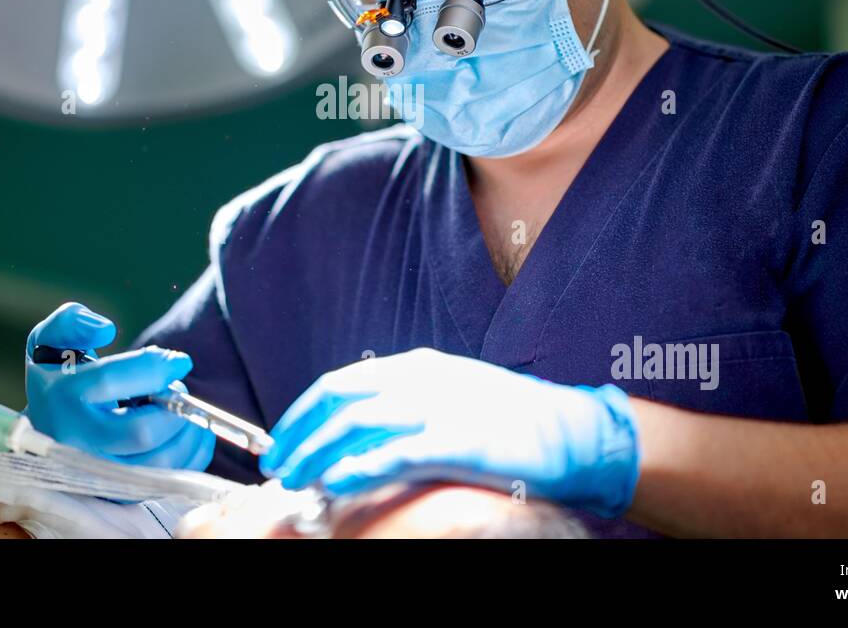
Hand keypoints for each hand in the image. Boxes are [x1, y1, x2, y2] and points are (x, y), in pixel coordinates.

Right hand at [25, 302, 214, 468]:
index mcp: (62, 398)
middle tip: (178, 389)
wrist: (38, 436)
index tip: (180, 360)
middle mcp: (76, 441)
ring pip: (159, 462)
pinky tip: (190, 431)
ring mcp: (97, 473)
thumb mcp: (49, 342)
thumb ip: (71, 322)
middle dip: (173, 406)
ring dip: (187, 431)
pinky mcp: (117, 492)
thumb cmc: (56, 380)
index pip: (112, 382)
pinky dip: (191, 454)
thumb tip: (106, 330)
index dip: (155, 367)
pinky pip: (167, 479)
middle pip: (141, 431)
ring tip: (182, 410)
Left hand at [260, 348, 638, 515]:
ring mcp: (439, 408)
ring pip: (358, 423)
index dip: (303, 412)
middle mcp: (422, 380)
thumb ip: (407, 405)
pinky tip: (336, 482)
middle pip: (339, 398)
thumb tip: (358, 431)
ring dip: (317, 451)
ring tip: (295, 479)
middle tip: (276, 464)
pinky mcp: (458, 441)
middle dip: (298, 432)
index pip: (340, 383)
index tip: (282, 439)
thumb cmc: (512, 419)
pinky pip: (396, 453)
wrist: (571, 430)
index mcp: (417, 367)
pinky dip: (359, 466)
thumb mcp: (452, 396)